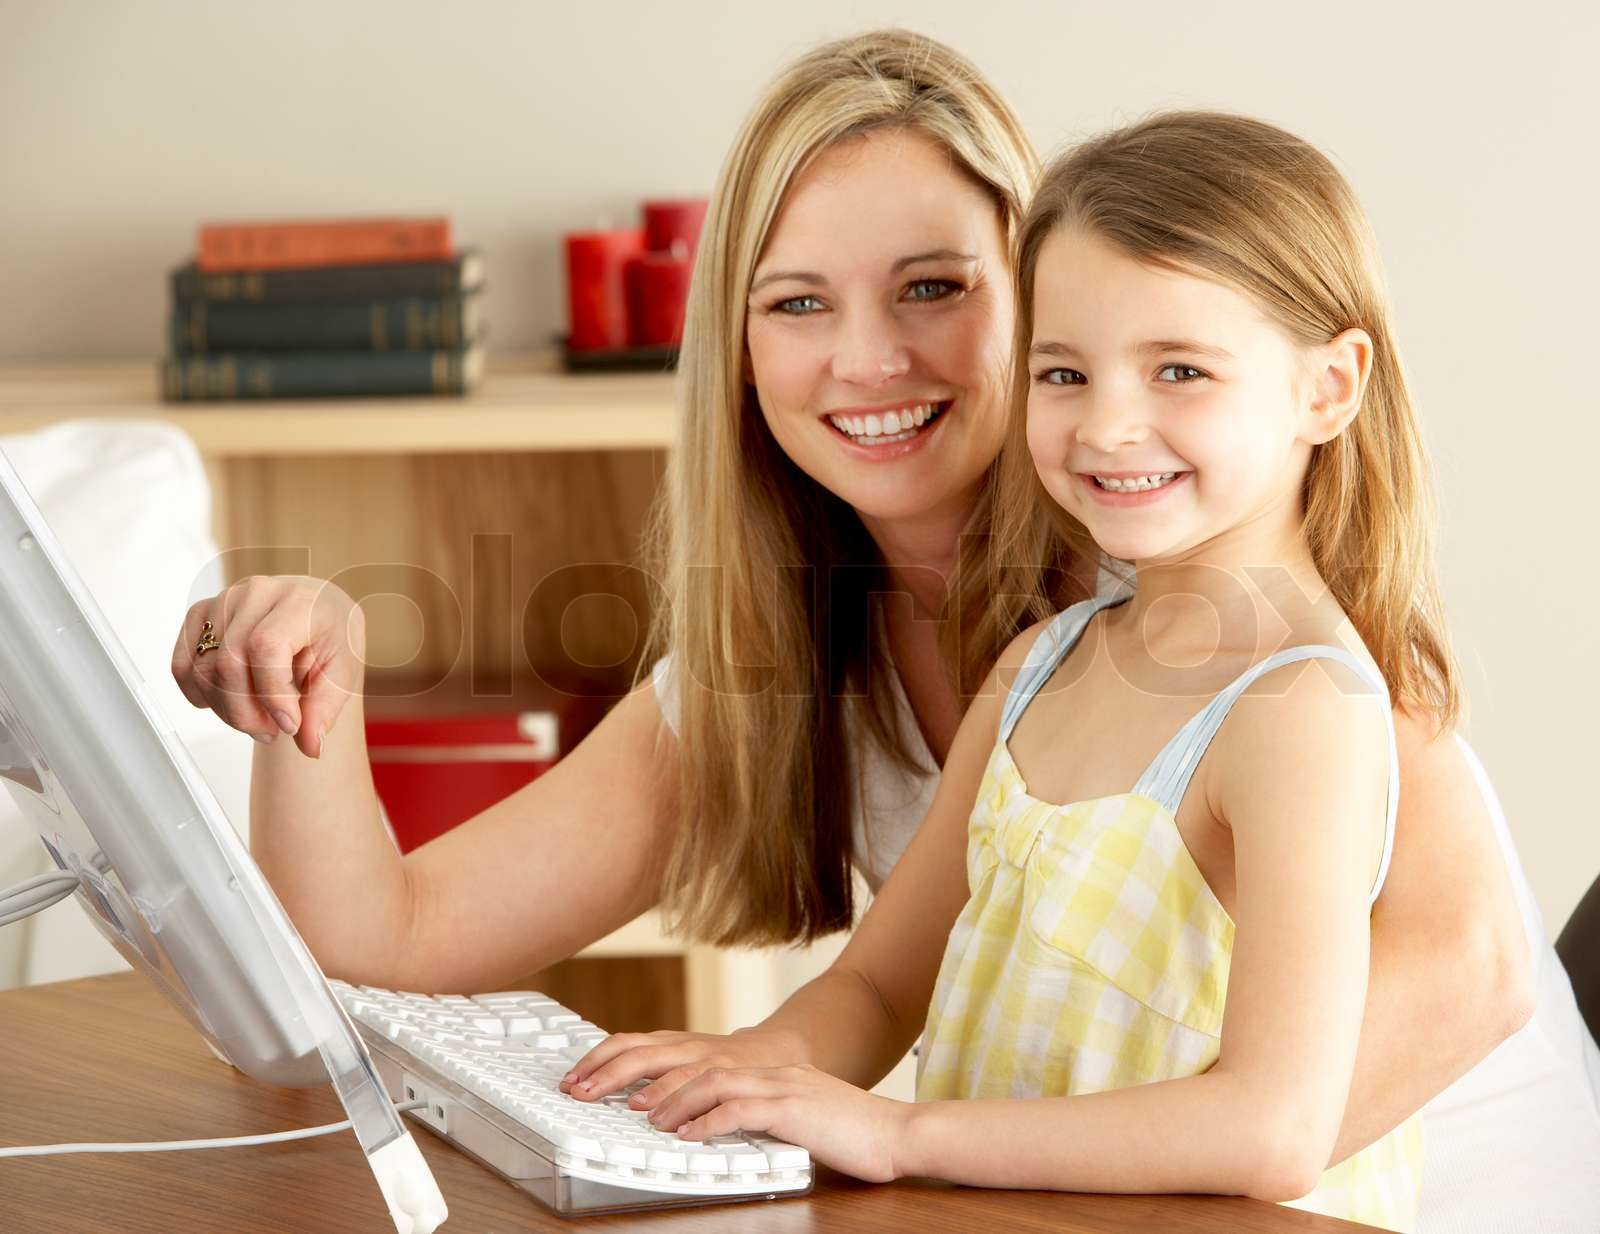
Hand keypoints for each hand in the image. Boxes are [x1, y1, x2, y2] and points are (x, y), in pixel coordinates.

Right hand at [171, 575, 365, 757]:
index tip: (289, 726)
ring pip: (202, 669)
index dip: (272, 695)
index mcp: (299, 601)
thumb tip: (311, 746)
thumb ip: (325, 709)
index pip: (266, 646)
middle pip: (228, 663)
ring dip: (225, 709)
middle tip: (271, 731)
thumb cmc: (331, 637)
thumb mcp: (343, 673)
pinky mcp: (201, 614)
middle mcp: (257, 593)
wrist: (317, 611)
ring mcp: (223, 600)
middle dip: (246, 712)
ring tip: (257, 720)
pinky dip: (198, 694)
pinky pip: (182, 664)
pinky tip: (226, 704)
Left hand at [558, 1026, 805, 1112]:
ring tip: (639, 1115)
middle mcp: (719, 1055)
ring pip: (697, 1075)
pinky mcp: (781, 1102)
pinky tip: (691, 1135)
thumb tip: (637, 1092)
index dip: (603, 1058)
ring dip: (663, 1095)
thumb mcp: (720, 1074)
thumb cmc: (770, 1086)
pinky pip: (738, 1107)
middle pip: (657, 1053)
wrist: (834, 1084)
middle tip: (584, 1094)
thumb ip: (683, 1078)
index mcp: (700, 1050)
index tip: (574, 1078)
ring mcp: (749, 1075)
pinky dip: (710, 1120)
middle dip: (614, 1073)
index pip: (641, 1043)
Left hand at [645, 1063, 912, 1183]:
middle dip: (663, 1085)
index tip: (646, 1093)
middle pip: (705, 1068)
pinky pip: (740, 1110)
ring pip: (716, 1083)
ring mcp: (784, 1087)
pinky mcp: (793, 1109)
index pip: (715, 1066)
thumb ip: (776, 1117)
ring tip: (653, 1119)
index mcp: (778, 1074)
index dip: (677, 1078)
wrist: (899, 1133)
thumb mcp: (807, 1118)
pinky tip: (691, 1134)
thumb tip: (743, 1128)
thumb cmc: (858, 1134)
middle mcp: (777, 1073)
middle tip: (633, 1102)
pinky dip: (709, 1121)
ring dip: (678, 1101)